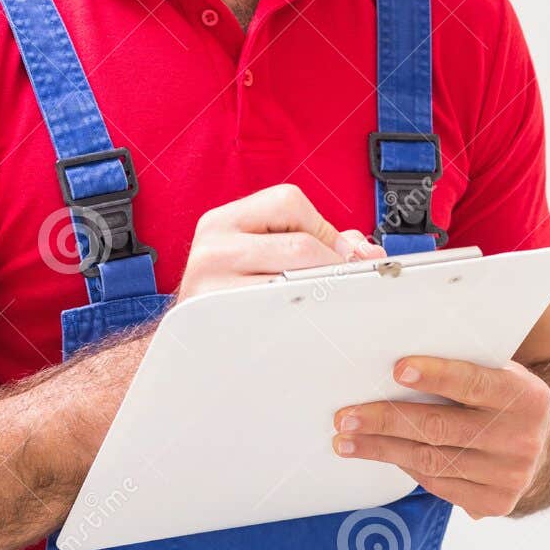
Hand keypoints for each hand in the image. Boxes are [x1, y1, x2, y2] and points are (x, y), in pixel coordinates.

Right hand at [177, 183, 385, 303]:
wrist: (185, 347)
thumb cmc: (230, 296)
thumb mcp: (256, 255)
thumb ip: (311, 239)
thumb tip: (364, 250)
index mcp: (222, 221)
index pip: (288, 202)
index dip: (323, 228)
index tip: (340, 255)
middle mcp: (212, 246)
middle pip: (300, 243)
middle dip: (332, 263)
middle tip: (343, 284)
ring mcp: (212, 285)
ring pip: (294, 279)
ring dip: (321, 290)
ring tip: (322, 301)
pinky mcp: (221, 320)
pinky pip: (281, 313)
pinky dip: (303, 314)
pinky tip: (302, 320)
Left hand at [332, 355, 549, 517]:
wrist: (547, 447)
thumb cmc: (503, 398)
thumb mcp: (500, 374)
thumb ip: (464, 365)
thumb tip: (399, 364)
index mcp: (525, 396)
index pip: (473, 383)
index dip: (435, 376)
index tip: (397, 370)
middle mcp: (521, 438)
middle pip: (441, 428)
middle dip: (386, 420)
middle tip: (346, 417)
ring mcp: (510, 475)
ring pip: (432, 461)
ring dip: (382, 449)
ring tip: (346, 440)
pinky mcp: (496, 503)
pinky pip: (439, 485)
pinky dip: (406, 468)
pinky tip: (381, 455)